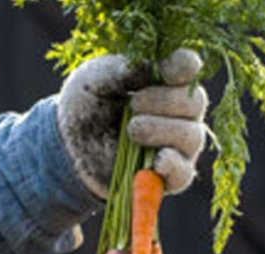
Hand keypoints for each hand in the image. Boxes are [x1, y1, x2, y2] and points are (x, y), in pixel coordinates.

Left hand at [57, 48, 207, 198]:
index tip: (169, 70)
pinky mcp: (170, 176)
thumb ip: (121, 71)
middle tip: (133, 104)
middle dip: (165, 101)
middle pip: (195, 102)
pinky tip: (157, 161)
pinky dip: (172, 166)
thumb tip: (151, 66)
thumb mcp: (94, 81)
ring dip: (162, 130)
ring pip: (191, 136)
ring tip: (132, 130)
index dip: (183, 65)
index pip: (187, 66)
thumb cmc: (87, 105)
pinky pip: (184, 173)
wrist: (69, 148)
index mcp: (165, 78)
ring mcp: (179, 145)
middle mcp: (180, 110)